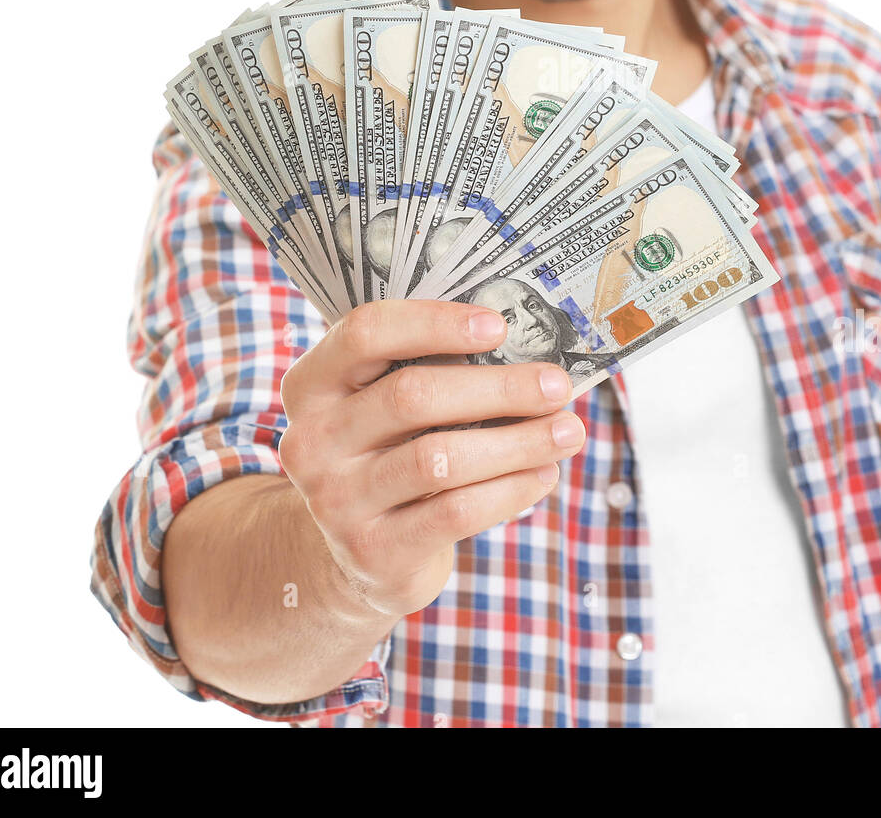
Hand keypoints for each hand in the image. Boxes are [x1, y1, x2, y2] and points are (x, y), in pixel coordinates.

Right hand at [277, 300, 584, 621]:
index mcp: (313, 384)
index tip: (499, 325)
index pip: (366, 332)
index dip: (434, 323)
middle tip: (557, 384)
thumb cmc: (390, 455)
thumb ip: (432, 372)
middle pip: (412, 395)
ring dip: (517, 441)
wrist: (356, 556)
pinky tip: (544, 474)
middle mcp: (312, 440)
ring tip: (568, 431)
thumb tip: (529, 352)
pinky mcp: (373, 551)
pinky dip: (510, 490)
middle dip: (498, 387)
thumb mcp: (385, 409)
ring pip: (439, 458)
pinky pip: (455, 512)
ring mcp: (336, 501)